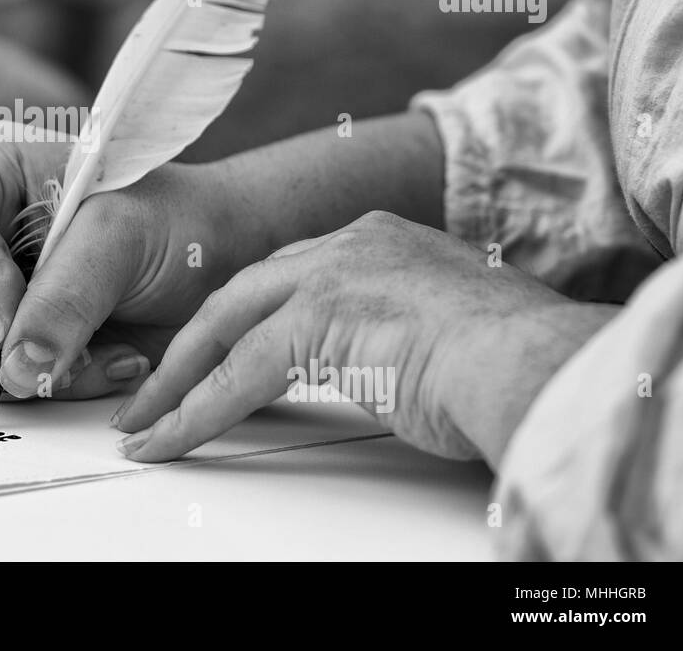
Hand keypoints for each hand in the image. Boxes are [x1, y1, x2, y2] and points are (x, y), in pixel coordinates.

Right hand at [0, 120, 232, 400]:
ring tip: (94, 360)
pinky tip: (92, 367)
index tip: (20, 323)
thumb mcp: (124, 240)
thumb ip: (66, 298)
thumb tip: (15, 371)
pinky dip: (32, 391)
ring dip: (17, 375)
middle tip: (58, 365)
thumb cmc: (173, 221)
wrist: (209, 262)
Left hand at [113, 211, 619, 464]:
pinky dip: (196, 412)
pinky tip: (168, 439)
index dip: (240, 321)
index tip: (211, 355)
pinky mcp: (317, 321)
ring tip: (144, 423)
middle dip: (188, 347)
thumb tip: (385, 361)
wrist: (539, 363)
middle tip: (149, 390)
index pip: (283, 279)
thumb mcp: (442, 330)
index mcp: (378, 243)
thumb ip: (395, 332)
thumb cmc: (512, 361)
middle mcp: (348, 246)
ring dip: (177, 383)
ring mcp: (331, 276)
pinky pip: (236, 375)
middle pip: (239, 295)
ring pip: (225, 331)